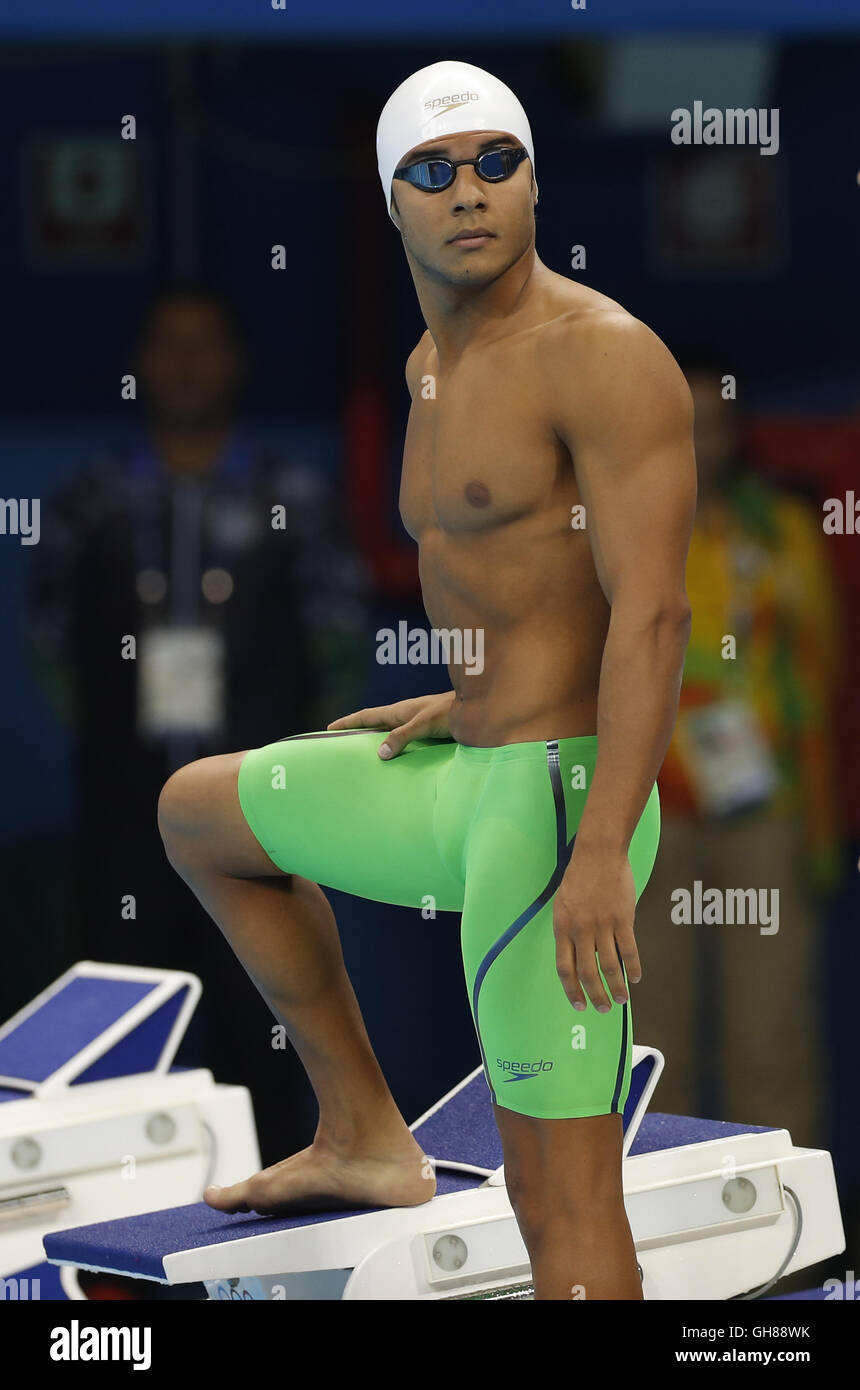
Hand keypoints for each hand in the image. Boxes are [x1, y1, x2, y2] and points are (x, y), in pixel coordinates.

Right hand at [327, 691, 456, 758]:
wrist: (478, 709)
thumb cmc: (451, 712)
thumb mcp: (424, 723)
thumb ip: (403, 736)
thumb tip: (379, 753)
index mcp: (399, 710)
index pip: (366, 715)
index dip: (347, 722)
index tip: (328, 729)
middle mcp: (404, 716)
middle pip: (374, 723)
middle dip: (356, 731)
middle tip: (340, 743)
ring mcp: (414, 723)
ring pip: (388, 732)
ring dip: (374, 740)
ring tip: (362, 754)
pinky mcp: (426, 732)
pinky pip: (401, 740)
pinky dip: (392, 747)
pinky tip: (393, 758)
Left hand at [552, 842, 640, 1011]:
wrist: (598, 853)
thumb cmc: (580, 877)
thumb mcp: (563, 904)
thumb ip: (568, 931)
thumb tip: (576, 956)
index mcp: (562, 927)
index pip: (564, 968)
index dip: (571, 990)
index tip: (579, 1005)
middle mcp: (580, 930)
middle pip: (587, 972)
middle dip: (595, 995)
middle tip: (603, 1009)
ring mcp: (602, 924)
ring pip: (609, 966)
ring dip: (616, 987)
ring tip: (621, 999)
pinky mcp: (623, 919)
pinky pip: (629, 950)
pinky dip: (633, 967)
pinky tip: (636, 977)